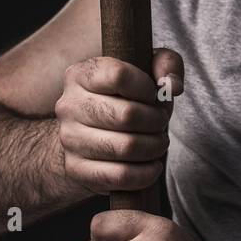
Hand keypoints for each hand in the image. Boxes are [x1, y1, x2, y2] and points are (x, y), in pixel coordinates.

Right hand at [53, 49, 183, 194]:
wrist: (87, 133)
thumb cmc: (123, 97)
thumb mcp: (146, 69)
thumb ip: (166, 64)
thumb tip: (172, 86)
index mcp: (80, 74)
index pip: (119, 76)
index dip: (147, 88)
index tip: (153, 95)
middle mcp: (69, 105)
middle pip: (127, 115)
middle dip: (156, 121)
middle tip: (160, 122)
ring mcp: (69, 139)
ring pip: (126, 147)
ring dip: (154, 146)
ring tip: (158, 142)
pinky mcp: (76, 169)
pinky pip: (120, 176)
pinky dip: (145, 174)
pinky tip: (152, 165)